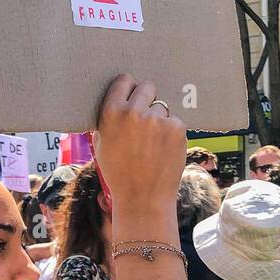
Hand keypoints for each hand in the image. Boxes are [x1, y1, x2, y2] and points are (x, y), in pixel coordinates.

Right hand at [92, 75, 185, 223]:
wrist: (142, 198)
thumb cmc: (119, 174)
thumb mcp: (102, 145)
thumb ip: (109, 120)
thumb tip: (118, 100)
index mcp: (111, 113)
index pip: (124, 81)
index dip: (128, 89)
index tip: (131, 96)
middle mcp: (134, 112)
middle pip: (147, 87)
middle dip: (147, 100)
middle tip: (145, 121)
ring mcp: (157, 119)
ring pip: (162, 107)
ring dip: (159, 121)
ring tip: (152, 145)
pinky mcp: (176, 127)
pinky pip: (175, 121)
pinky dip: (171, 134)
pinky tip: (163, 151)